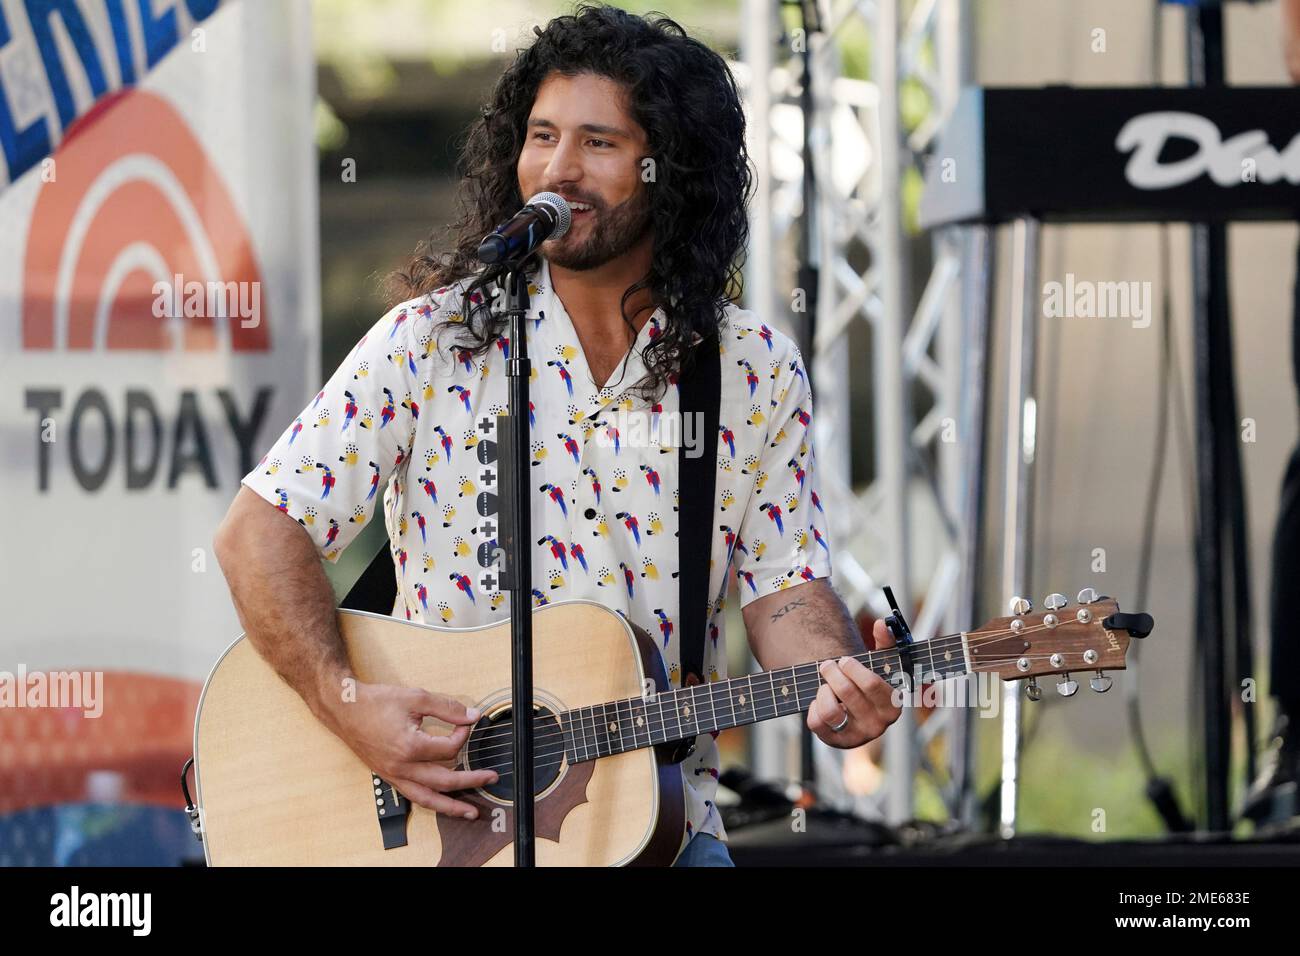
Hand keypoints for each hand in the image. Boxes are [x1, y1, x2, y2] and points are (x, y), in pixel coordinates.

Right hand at [328, 682, 498, 818]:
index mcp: (410, 747)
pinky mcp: (389, 777)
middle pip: (445, 780)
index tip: (465, 723)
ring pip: (428, 798)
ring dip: (451, 807)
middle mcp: (402, 767)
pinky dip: (431, 801)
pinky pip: (413, 796)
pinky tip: (442, 803)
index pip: (450, 749)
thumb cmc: (376, 702)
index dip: (463, 735)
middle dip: (471, 780)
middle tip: (491, 778)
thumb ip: (447, 707)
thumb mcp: (416, 697)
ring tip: (470, 813)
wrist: (345, 710)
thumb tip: (472, 715)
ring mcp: (394, 775)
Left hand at [806, 619, 902, 748]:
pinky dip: (813, 707)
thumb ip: (885, 642)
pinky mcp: (835, 742)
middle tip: (828, 665)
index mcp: (893, 705)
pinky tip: (819, 700)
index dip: (852, 668)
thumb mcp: (881, 663)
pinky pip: (817, 723)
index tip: (844, 660)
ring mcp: (856, 736)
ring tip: (824, 684)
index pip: (871, 684)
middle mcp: (877, 725)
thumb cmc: (868, 682)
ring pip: (831, 711)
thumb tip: (882, 623)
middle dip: (832, 673)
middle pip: (847, 692)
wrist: (855, 708)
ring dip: (823, 691)